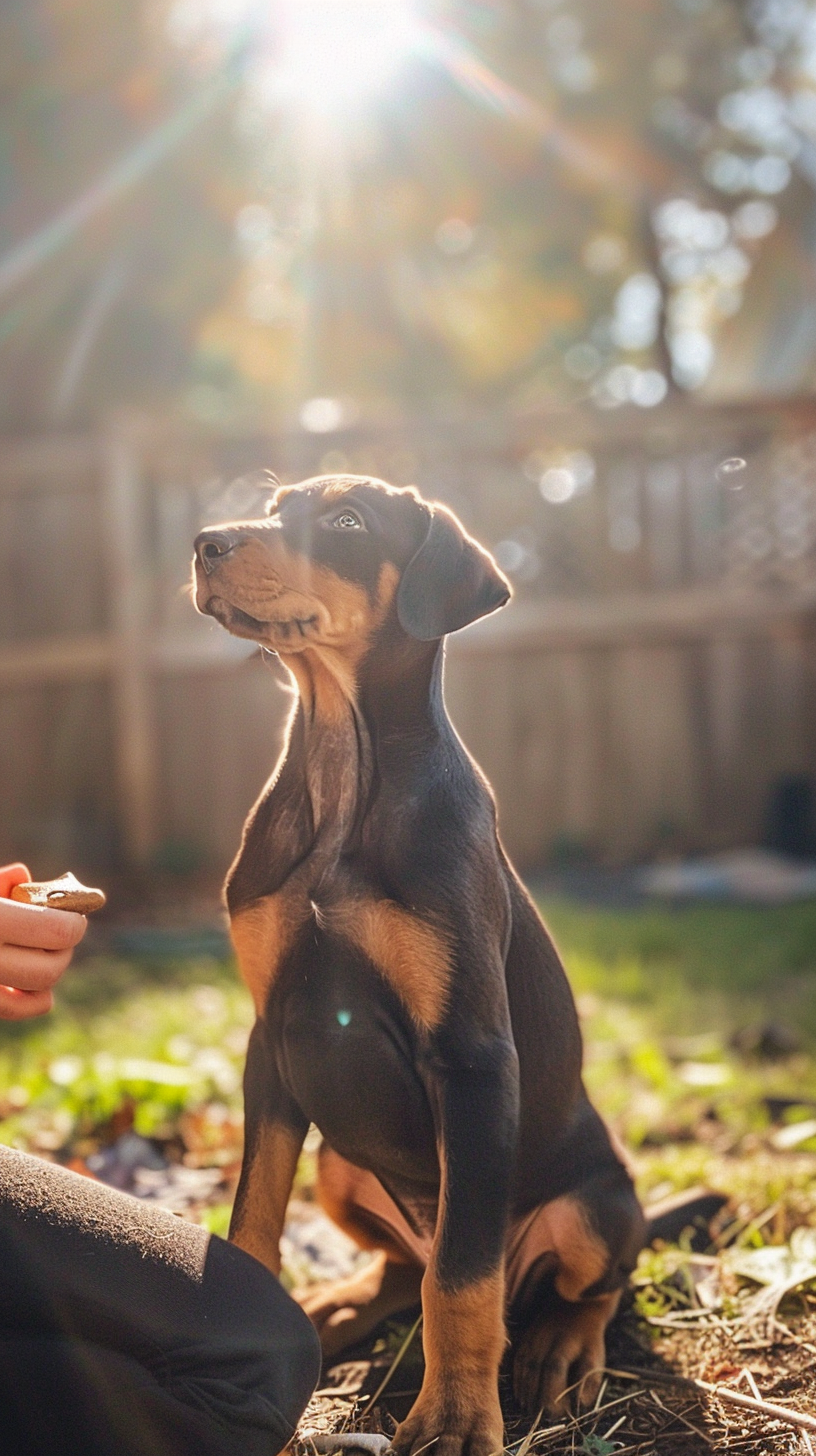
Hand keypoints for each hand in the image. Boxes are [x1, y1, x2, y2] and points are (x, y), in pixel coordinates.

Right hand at [0, 864, 86, 1019]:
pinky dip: (34, 997)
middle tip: (63, 931)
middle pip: (51, 966)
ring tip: (45, 948)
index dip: (73, 922)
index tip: (74, 915)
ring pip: (39, 989)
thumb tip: (23, 877)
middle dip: (64, 947)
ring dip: (51, 968)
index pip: (56, 930)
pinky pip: (15, 1008)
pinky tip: (36, 981)